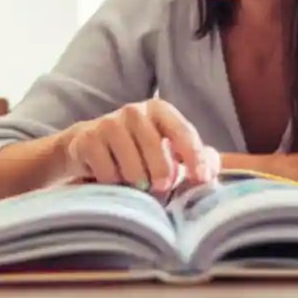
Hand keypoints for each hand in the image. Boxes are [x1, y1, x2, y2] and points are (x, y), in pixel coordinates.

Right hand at [58, 99, 219, 192]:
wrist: (88, 148)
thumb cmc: (138, 153)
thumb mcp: (170, 151)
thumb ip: (199, 159)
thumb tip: (210, 172)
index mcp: (159, 110)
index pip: (183, 132)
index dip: (195, 158)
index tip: (201, 180)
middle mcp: (134, 111)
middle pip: (156, 150)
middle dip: (162, 175)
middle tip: (160, 187)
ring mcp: (108, 123)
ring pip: (132, 167)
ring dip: (136, 183)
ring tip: (134, 182)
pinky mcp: (86, 140)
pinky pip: (108, 174)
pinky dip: (113, 184)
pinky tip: (111, 178)